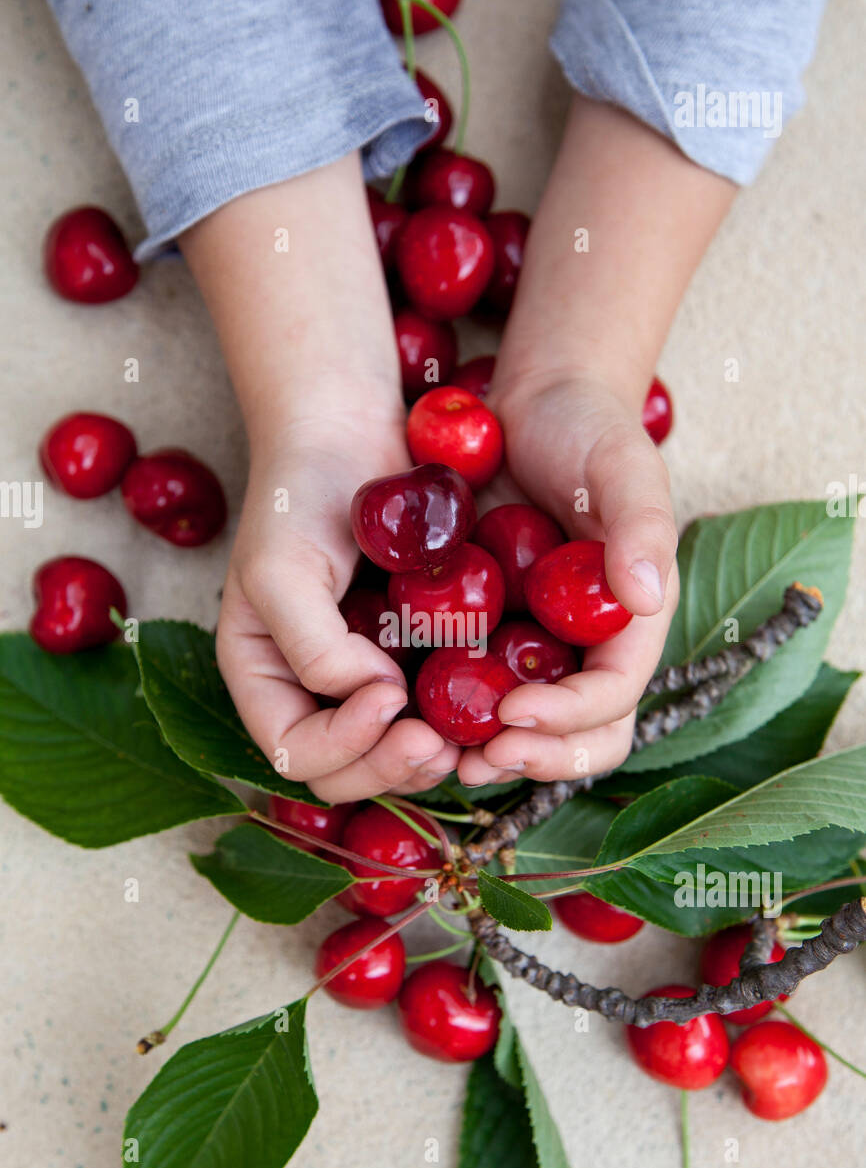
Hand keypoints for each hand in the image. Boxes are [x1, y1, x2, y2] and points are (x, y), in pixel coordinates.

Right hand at [181, 160, 460, 801]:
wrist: (348, 432)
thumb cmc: (300, 495)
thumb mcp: (282, 569)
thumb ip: (312, 647)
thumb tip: (376, 700)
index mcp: (265, 679)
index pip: (294, 753)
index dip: (342, 745)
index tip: (390, 698)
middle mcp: (310, 692)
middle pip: (343, 773)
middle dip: (391, 767)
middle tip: (440, 743)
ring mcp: (362, 678)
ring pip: (393, 754)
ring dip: (429, 757)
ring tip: (469, 735)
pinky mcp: (413, 658)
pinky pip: (433, 712)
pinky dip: (457, 720)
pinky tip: (493, 704)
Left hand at [453, 95, 733, 785]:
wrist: (529, 410)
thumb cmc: (587, 430)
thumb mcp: (621, 465)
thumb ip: (640, 526)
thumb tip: (645, 597)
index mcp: (631, 620)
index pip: (614, 694)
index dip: (570, 716)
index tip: (515, 710)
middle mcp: (591, 648)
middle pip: (585, 737)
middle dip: (539, 758)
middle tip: (484, 757)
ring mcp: (543, 648)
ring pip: (534, 732)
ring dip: (497, 754)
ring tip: (450, 757)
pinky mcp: (494, 638)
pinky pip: (482, 695)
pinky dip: (459, 717)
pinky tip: (418, 718)